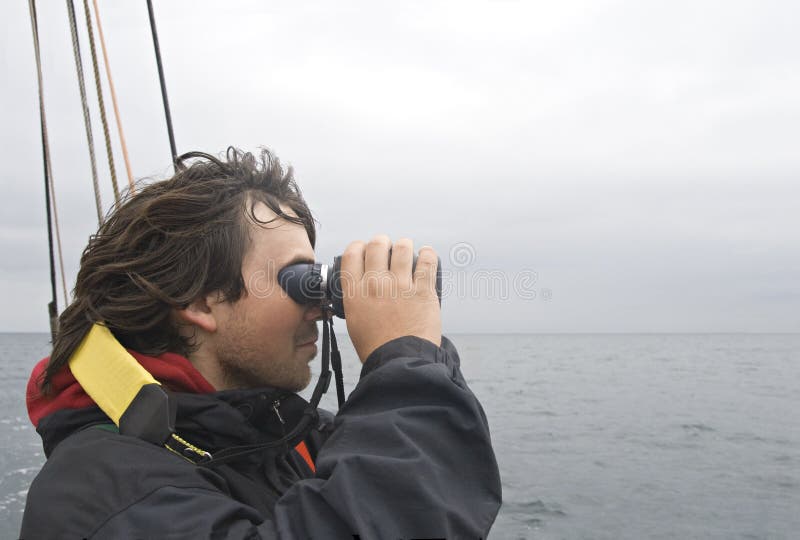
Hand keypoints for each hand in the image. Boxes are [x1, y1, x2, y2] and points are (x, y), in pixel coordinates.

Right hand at [340, 235, 441, 362]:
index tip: (365, 249)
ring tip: (408, 251)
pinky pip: (427, 261)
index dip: (359, 246)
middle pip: (377, 245)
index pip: (352, 254)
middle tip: (388, 249)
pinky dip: (428, 254)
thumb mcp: (354, 321)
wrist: (399, 362)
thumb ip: (355, 300)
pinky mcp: (423, 291)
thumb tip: (359, 286)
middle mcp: (375, 284)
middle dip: (383, 242)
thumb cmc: (377, 347)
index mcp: (355, 293)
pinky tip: (427, 255)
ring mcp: (400, 286)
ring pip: (402, 248)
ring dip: (405, 245)